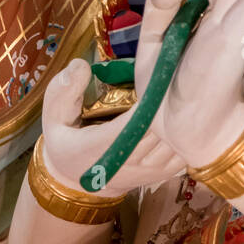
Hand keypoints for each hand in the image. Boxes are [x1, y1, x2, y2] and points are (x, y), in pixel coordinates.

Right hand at [40, 58, 186, 196]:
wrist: (75, 178)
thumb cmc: (66, 138)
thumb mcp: (53, 114)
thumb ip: (63, 89)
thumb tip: (83, 65)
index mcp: (95, 148)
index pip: (130, 126)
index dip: (148, 103)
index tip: (157, 77)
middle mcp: (123, 164)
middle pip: (157, 133)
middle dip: (169, 104)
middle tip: (178, 73)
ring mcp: (145, 172)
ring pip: (174, 144)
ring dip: (181, 119)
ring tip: (186, 89)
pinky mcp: (159, 176)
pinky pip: (182, 156)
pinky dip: (189, 136)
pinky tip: (188, 114)